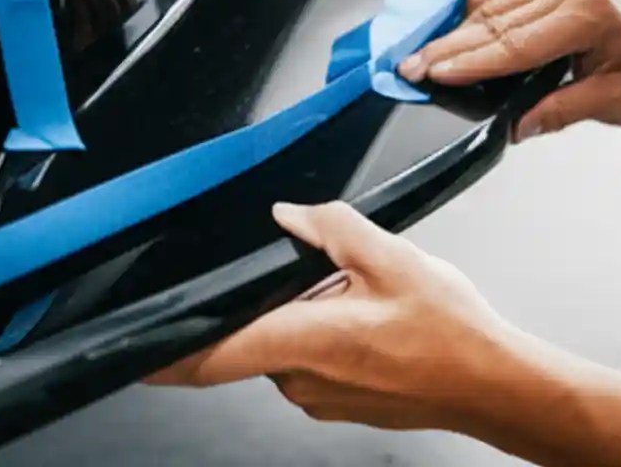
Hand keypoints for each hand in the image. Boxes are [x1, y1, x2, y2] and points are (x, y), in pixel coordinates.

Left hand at [147, 202, 509, 432]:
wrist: (494, 385)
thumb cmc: (452, 335)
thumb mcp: (394, 259)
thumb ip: (333, 229)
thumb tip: (291, 216)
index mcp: (306, 341)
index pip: (210, 355)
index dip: (162, 355)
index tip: (126, 349)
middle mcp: (303, 380)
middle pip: (252, 334)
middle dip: (274, 300)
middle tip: (331, 281)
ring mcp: (319, 399)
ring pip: (283, 346)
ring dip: (305, 318)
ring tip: (363, 302)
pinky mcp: (336, 405)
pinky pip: (308, 363)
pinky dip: (325, 337)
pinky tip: (372, 324)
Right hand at [397, 0, 620, 140]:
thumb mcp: (612, 104)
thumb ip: (560, 111)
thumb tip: (514, 127)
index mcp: (589, 16)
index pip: (516, 43)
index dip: (472, 61)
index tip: (434, 73)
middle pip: (493, 21)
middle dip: (446, 46)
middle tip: (408, 67)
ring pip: (488, 4)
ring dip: (450, 30)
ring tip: (418, 55)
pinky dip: (468, 16)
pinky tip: (444, 34)